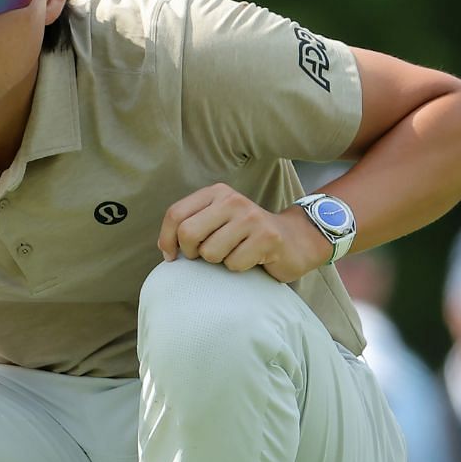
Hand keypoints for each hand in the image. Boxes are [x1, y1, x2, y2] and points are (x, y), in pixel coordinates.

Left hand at [157, 183, 331, 282]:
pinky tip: (252, 259)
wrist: (295, 240)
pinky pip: (234, 264)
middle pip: (188, 233)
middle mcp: (232, 200)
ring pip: (210, 253)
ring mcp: (250, 217)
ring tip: (235, 254)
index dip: (166, 239)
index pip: (175, 214)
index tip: (172, 256)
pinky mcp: (266, 237)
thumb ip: (193, 226)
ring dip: (219, 262)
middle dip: (192, 254)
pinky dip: (239, 268)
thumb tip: (166, 249)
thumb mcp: (219, 221)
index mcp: (216, 193)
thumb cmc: (248, 237)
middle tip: (205, 257)